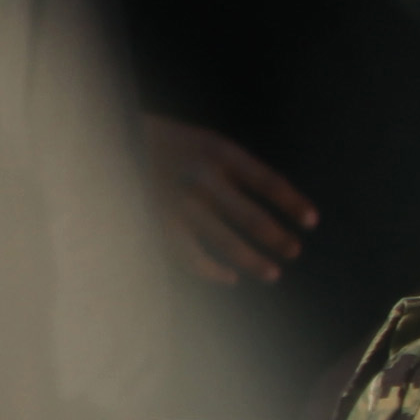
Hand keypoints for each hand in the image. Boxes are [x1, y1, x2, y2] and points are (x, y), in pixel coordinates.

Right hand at [139, 118, 317, 286]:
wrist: (108, 143)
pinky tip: (229, 278)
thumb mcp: (200, 141)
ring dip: (253, 261)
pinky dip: (212, 271)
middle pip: (252, 217)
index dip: (292, 203)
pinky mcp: (159, 225)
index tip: (312, 221)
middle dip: (277, 238)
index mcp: (218, 151)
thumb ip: (228, 166)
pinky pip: (191, 256)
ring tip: (273, 274)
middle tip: (294, 252)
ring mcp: (180, 205)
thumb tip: (266, 199)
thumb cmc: (161, 143)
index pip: (268, 181)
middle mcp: (203, 178)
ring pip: (226, 242)